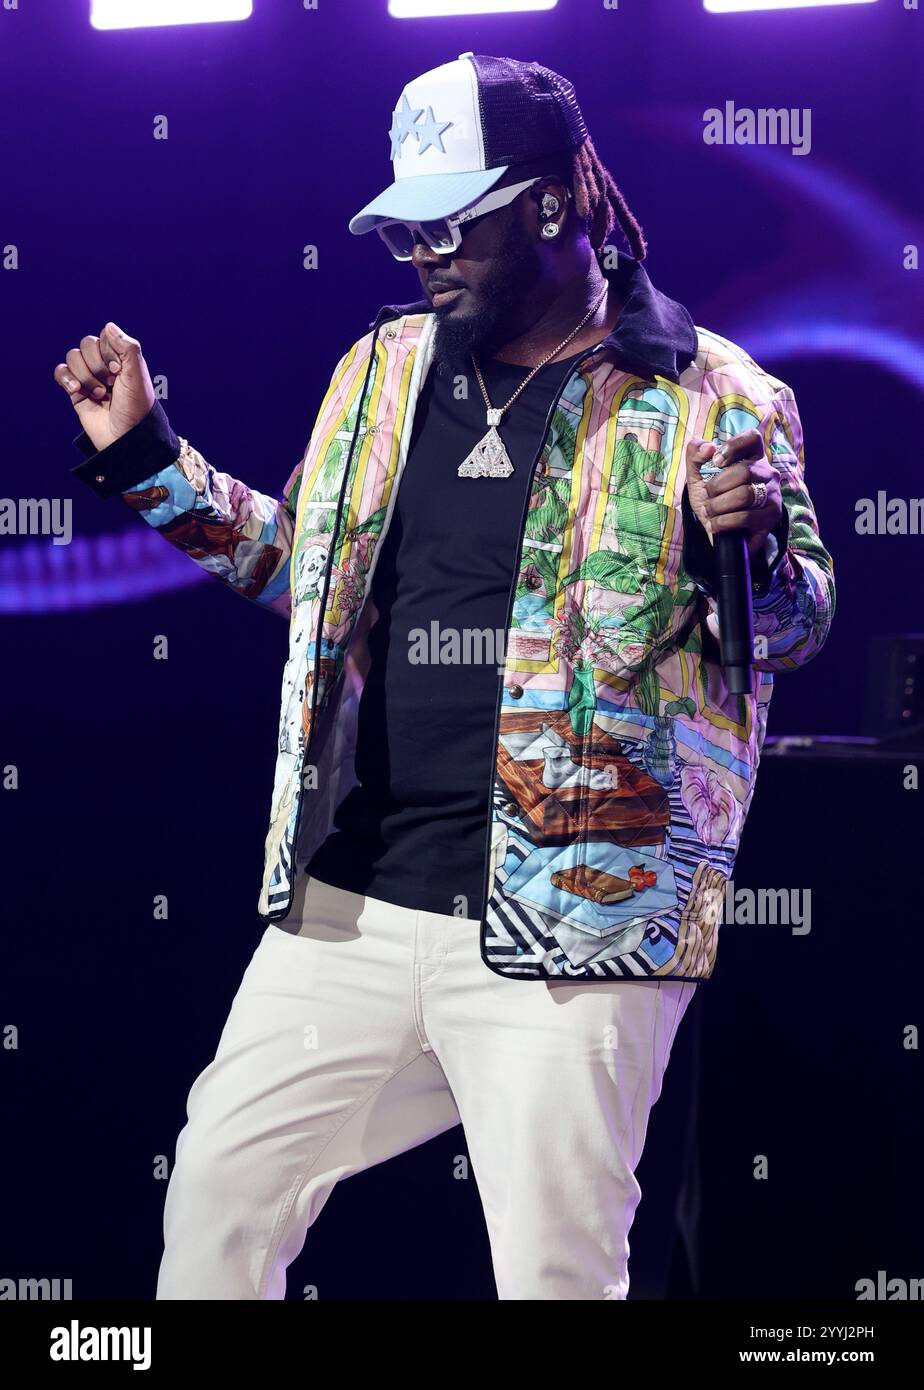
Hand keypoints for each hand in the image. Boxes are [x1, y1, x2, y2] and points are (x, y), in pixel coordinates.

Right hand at [54, 322, 155, 451]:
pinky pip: (61, 371)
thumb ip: (127, 347)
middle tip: (110, 384)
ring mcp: (89, 378)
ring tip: (99, 394)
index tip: (120, 370)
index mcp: (122, 359)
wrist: (125, 439)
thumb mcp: (137, 375)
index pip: (104, 337)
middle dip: (96, 364)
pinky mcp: (75, 391)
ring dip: (85, 375)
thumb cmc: (136, 408)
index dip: (108, 351)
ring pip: (73, 357)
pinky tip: (76, 391)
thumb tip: (108, 325)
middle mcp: (105, 366)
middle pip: (86, 344)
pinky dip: (66, 378)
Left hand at [685, 430, 782, 557]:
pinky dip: (723, 522)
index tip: (716, 462)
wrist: (719, 528)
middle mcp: (768, 472)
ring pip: (745, 495)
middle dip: (717, 487)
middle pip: (744, 471)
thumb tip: (708, 447)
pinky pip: (746, 517)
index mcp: (752, 456)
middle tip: (708, 497)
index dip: (733, 446)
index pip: (753, 438)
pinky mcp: (772, 516)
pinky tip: (716, 524)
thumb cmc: (712, 496)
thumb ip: (696, 454)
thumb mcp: (697, 474)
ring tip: (710, 512)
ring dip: (718, 506)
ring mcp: (773, 494)